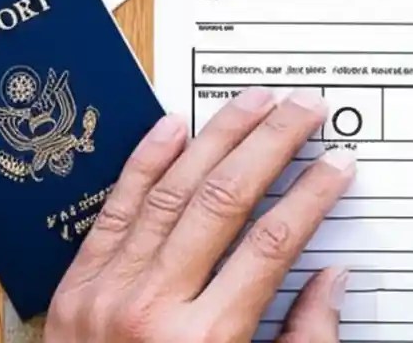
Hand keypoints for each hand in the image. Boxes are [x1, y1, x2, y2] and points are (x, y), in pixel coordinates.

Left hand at [45, 87, 355, 342]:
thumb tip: (333, 282)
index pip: (272, 244)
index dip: (312, 196)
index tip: (337, 166)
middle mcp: (153, 309)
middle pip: (226, 201)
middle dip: (272, 144)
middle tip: (304, 109)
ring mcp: (107, 293)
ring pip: (172, 190)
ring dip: (217, 138)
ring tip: (253, 102)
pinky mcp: (75, 287)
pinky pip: (114, 209)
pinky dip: (143, 163)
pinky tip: (172, 128)